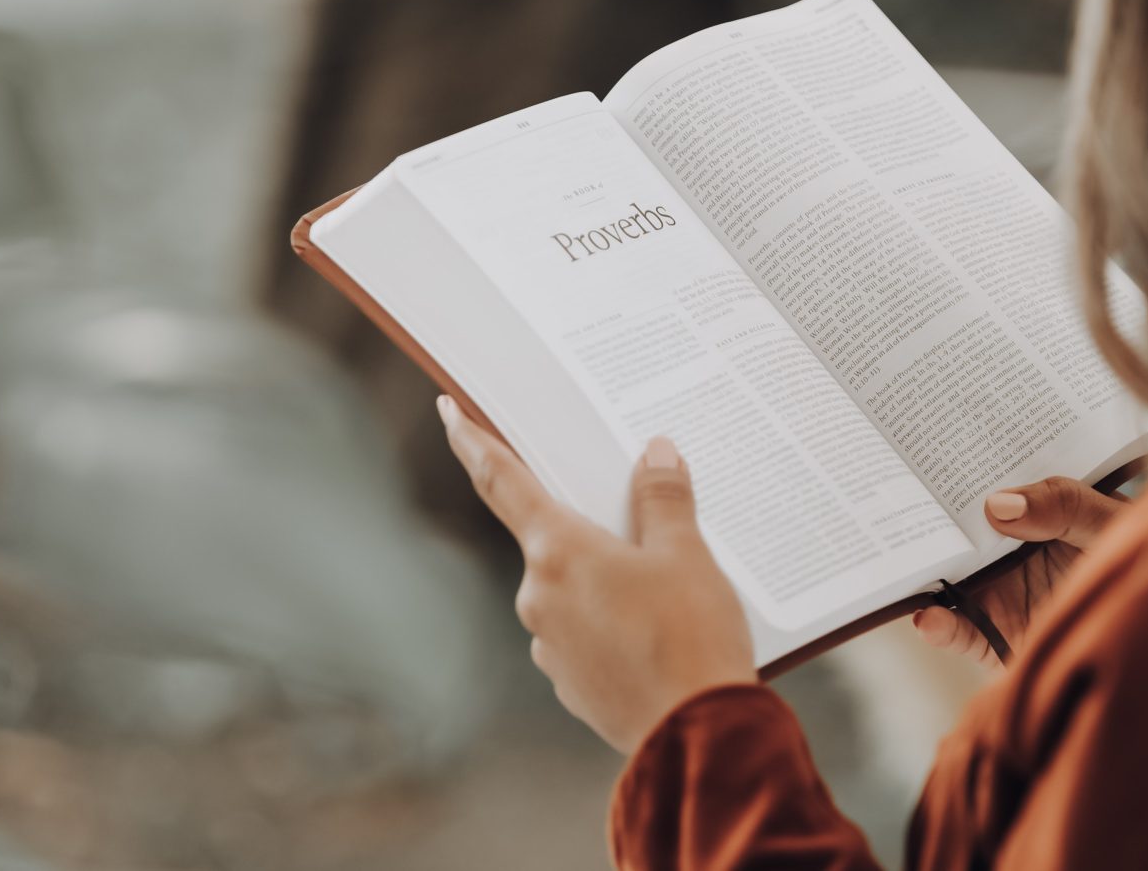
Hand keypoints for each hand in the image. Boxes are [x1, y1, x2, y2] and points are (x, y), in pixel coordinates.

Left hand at [438, 397, 754, 752]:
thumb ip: (664, 499)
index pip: (502, 480)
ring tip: (666, 591)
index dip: (473, 441)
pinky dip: (611, 623)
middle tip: (637, 523)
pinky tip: (656, 632)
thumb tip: (654, 453)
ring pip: (571, 590)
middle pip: (552, 539)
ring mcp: (549, 644)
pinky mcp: (569, 682)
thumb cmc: (691, 638)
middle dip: (587, 527)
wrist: (698, 734)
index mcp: (559, 551)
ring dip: (605, 581)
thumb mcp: (688, 554)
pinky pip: (584, 633)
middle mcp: (538, 596)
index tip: (449, 412)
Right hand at [912, 477, 1127, 667]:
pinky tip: (929, 618)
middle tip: (893, 504)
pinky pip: (962, 632)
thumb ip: (1062, 505)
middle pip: (956, 532)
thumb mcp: (1109, 520)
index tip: (922, 452)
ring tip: (900, 566)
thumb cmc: (1145, 562)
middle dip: (924, 519)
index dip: (956, 469)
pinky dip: (941, 627)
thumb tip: (998, 504)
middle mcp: (1009, 550)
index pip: (988, 486)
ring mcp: (1001, 592)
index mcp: (1034, 511)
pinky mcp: (998, 637)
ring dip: (921, 572)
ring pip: (948, 580)